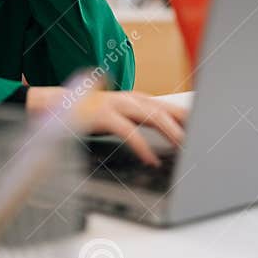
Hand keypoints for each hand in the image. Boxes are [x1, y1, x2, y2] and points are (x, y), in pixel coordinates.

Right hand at [25, 87, 187, 165]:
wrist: (52, 107)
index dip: (187, 119)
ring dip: (169, 132)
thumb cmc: (85, 115)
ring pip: (150, 115)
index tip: (206, 131)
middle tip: (201, 142)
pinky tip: (150, 159)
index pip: (168, 107)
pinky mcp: (101, 115)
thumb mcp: (117, 116)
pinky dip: (140, 145)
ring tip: (184, 147)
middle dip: (185, 126)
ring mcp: (114, 104)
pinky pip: (126, 130)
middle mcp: (128, 98)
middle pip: (164, 110)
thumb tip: (164, 135)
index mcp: (134, 98)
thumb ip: (138, 121)